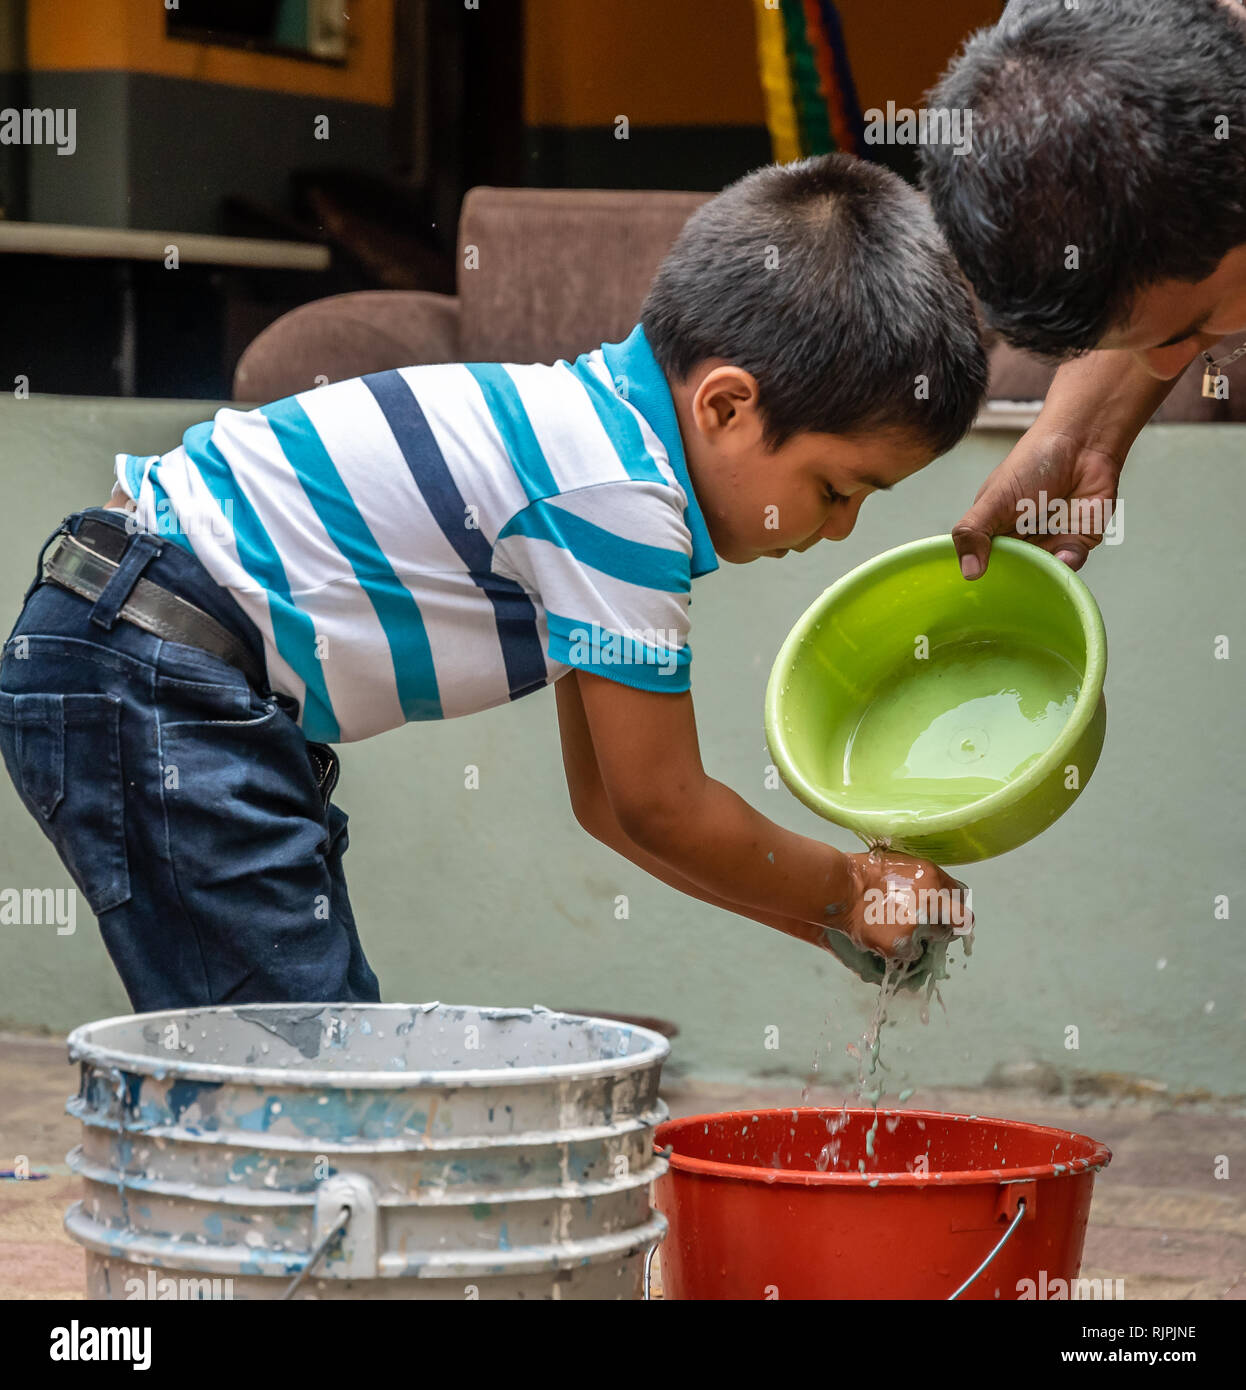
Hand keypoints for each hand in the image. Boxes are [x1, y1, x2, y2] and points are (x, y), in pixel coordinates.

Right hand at [821, 850, 971, 985]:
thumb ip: (925, 880)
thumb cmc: (865, 872)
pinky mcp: (903, 945)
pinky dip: (905, 950)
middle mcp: (932, 901)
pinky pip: (914, 954)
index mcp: (933, 876)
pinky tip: (889, 938)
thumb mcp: (903, 864)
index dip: (953, 905)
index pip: (961, 895)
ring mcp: (919, 925)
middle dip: (948, 924)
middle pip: (961, 920)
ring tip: (903, 930)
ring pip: (938, 939)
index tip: (947, 912)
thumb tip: (937, 895)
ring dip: (926, 937)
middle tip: (933, 927)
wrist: (840, 888)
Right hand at [952, 427, 1122, 578]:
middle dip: (1018, 581)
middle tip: (1017, 585)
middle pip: (1016, 575)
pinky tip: (1064, 553)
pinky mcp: (1078, 540)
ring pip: (1044, 574)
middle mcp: (1021, 540)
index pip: (984, 564)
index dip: (985, 576)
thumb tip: (968, 573)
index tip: (985, 589)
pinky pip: (1072, 562)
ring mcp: (1050, 542)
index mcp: (994, 531)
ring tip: (1043, 563)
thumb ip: (973, 532)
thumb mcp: (993, 499)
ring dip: (1045, 573)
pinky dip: (1068, 561)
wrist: (1081, 441)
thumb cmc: (1032, 463)